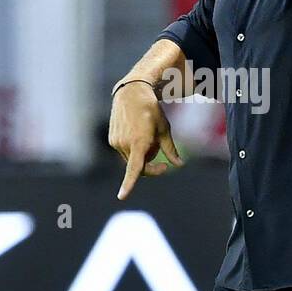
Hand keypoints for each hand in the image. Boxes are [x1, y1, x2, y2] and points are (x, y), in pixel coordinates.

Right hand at [107, 82, 183, 198]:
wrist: (131, 94)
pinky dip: (133, 150)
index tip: (122, 196)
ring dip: (142, 157)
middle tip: (164, 164)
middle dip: (151, 166)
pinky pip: (125, 152)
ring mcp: (116, 142)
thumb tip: (179, 165)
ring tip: (148, 139)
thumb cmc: (151, 110)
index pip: (134, 168)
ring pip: (132, 160)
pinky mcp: (112, 140)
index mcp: (139, 143)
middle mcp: (125, 144)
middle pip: (139, 167)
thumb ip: (170, 149)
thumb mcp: (164, 129)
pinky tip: (138, 133)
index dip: (128, 184)